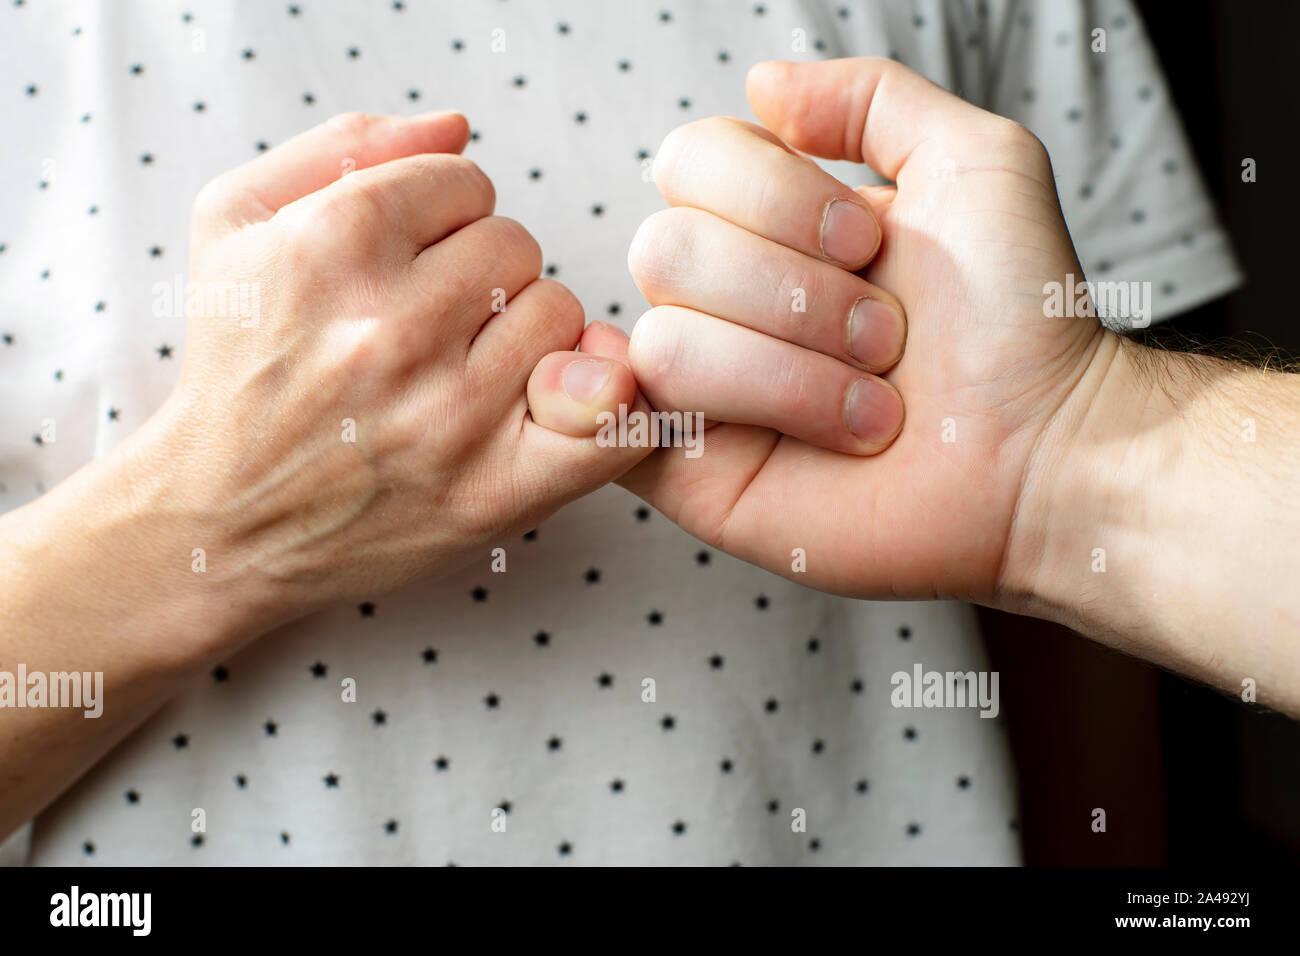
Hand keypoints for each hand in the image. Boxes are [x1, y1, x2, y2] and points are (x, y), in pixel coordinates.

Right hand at [123, 110, 642, 644]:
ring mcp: (451, 415)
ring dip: (526, 336)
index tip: (409, 263)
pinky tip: (567, 403)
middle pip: (519, 247)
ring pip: (563, 317)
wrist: (222, 523)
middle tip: (431, 326)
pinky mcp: (495, 490)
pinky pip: (616, 421)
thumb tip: (457, 127)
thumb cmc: (236, 371)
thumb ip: (343, 148)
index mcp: (333, 245)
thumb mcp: (237, 226)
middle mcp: (395, 328)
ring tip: (464, 371)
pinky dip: (613, 407)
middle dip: (483, 276)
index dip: (442, 219)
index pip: (466, 180)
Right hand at [602, 58, 1102, 604]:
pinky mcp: (695, 473)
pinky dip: (696, 418)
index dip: (775, 196)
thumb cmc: (1017, 316)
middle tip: (885, 337)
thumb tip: (759, 83)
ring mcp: (703, 388)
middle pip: (664, 249)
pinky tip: (772, 433)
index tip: (870, 244)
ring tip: (873, 409)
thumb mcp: (972, 160)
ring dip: (791, 373)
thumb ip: (869, 97)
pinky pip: (635, 427)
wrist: (1040, 447)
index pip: (690, 162)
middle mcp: (724, 298)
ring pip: (667, 340)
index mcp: (769, 225)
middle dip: (796, 294)